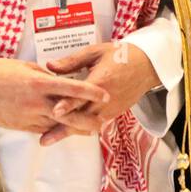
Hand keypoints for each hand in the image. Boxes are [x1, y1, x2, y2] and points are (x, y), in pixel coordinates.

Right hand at [0, 57, 108, 134]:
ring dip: (74, 128)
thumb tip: (59, 78)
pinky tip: (65, 128)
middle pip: (69, 115)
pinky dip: (56, 129)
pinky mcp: (23, 126)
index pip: (72, 88)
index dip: (91, 92)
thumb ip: (46, 74)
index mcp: (39, 83)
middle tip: (101, 122)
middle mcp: (37, 102)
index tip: (105, 94)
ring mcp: (30, 116)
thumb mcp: (25, 67)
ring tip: (88, 128)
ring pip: (58, 125)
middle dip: (88, 121)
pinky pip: (44, 129)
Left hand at [40, 41, 160, 145]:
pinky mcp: (114, 113)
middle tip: (44, 139)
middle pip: (82, 117)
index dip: (68, 104)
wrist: (147, 66)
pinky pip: (95, 124)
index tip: (55, 111)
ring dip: (69, 132)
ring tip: (50, 139)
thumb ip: (72, 61)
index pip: (82, 95)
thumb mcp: (96, 52)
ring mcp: (111, 109)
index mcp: (102, 80)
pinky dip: (80, 129)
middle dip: (62, 129)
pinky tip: (66, 133)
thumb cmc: (121, 55)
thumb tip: (50, 67)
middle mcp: (106, 99)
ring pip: (87, 125)